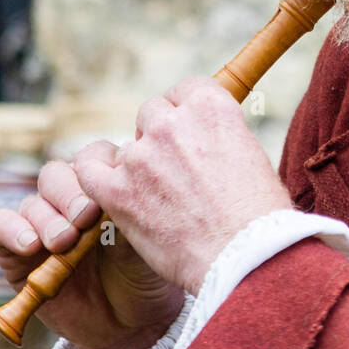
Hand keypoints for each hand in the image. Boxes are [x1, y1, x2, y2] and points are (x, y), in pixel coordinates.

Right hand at [0, 160, 184, 348]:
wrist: (129, 326)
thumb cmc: (144, 278)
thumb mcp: (144, 245)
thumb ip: (126, 217)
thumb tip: (114, 193)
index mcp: (105, 187)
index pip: (94, 158)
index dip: (99, 169)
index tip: (111, 195)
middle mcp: (70, 199)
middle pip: (59, 173)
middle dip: (70, 193)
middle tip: (85, 217)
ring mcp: (42, 222)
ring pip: (34, 200)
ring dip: (47, 218)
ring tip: (64, 241)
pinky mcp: (15, 250)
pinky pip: (1, 225)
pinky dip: (13, 230)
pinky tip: (32, 245)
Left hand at [72, 75, 292, 296]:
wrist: (246, 257)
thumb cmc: (259, 216)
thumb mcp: (251, 156)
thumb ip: (221, 137)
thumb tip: (207, 141)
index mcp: (210, 107)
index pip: (184, 90)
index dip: (185, 112)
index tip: (189, 131)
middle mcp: (172, 124)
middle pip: (152, 114)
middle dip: (161, 137)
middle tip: (175, 169)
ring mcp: (142, 156)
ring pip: (127, 147)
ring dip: (139, 165)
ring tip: (158, 197)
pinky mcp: (118, 191)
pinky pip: (89, 170)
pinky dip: (97, 175)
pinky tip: (109, 188)